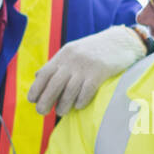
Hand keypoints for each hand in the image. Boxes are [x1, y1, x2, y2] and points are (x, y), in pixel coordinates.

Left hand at [28, 25, 146, 115]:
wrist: (121, 41)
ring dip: (63, 104)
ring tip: (61, 112)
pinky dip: (81, 101)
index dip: (37, 87)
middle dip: (46, 100)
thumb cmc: (95, 50)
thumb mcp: (73, 51)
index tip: (32, 100)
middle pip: (55, 83)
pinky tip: (79, 106)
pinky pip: (87, 90)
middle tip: (42, 112)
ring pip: (70, 90)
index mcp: (64, 54)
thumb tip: (38, 76)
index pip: (45, 72)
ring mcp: (87, 66)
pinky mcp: (101, 72)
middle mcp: (73, 59)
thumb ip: (56, 64)